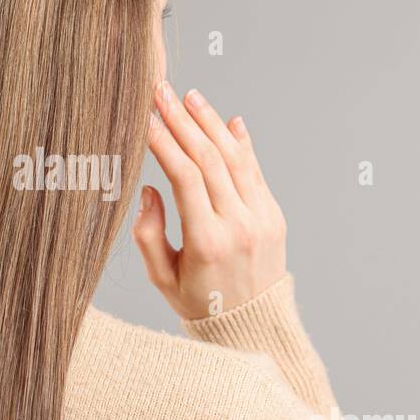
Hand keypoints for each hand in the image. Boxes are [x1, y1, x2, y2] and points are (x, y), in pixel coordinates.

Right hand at [133, 81, 288, 320]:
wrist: (253, 327)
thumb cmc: (199, 303)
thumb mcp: (162, 279)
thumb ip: (149, 234)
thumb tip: (150, 189)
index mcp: (207, 242)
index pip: (184, 177)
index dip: (164, 143)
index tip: (145, 118)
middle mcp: (238, 225)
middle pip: (209, 159)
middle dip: (182, 121)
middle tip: (161, 91)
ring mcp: (261, 218)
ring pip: (235, 158)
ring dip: (211, 123)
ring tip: (190, 96)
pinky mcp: (274, 215)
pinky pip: (256, 171)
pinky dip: (242, 142)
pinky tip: (226, 119)